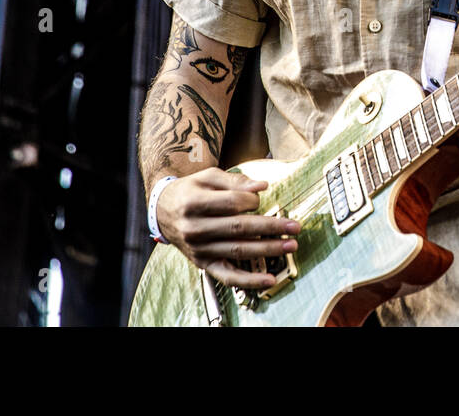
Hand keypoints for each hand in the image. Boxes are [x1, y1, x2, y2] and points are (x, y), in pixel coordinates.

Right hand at [155, 168, 300, 288]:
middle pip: (239, 228)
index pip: (231, 203)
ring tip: (290, 245)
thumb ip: (235, 180)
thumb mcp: (207, 177)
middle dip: (271, 227)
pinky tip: (269, 279)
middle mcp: (195, 229)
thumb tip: (262, 186)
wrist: (163, 211)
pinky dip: (249, 280)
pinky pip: (228, 276)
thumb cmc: (190, 191)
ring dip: (268, 249)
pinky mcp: (204, 264)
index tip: (259, 198)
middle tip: (295, 226)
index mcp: (194, 203)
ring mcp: (199, 249)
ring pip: (238, 251)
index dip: (251, 200)